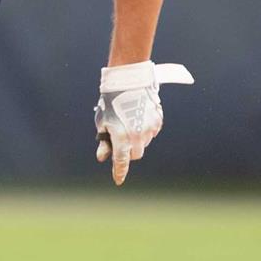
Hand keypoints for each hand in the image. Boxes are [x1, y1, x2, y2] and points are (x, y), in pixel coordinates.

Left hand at [94, 61, 192, 184]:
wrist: (129, 80)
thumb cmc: (111, 101)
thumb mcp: (103, 122)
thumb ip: (105, 142)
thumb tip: (103, 158)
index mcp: (121, 137)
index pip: (121, 162)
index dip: (119, 172)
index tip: (118, 180)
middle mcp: (137, 136)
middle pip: (135, 155)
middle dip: (128, 152)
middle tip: (121, 140)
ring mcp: (149, 129)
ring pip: (144, 144)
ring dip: (136, 140)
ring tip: (129, 123)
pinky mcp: (157, 121)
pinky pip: (151, 133)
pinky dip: (144, 131)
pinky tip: (138, 118)